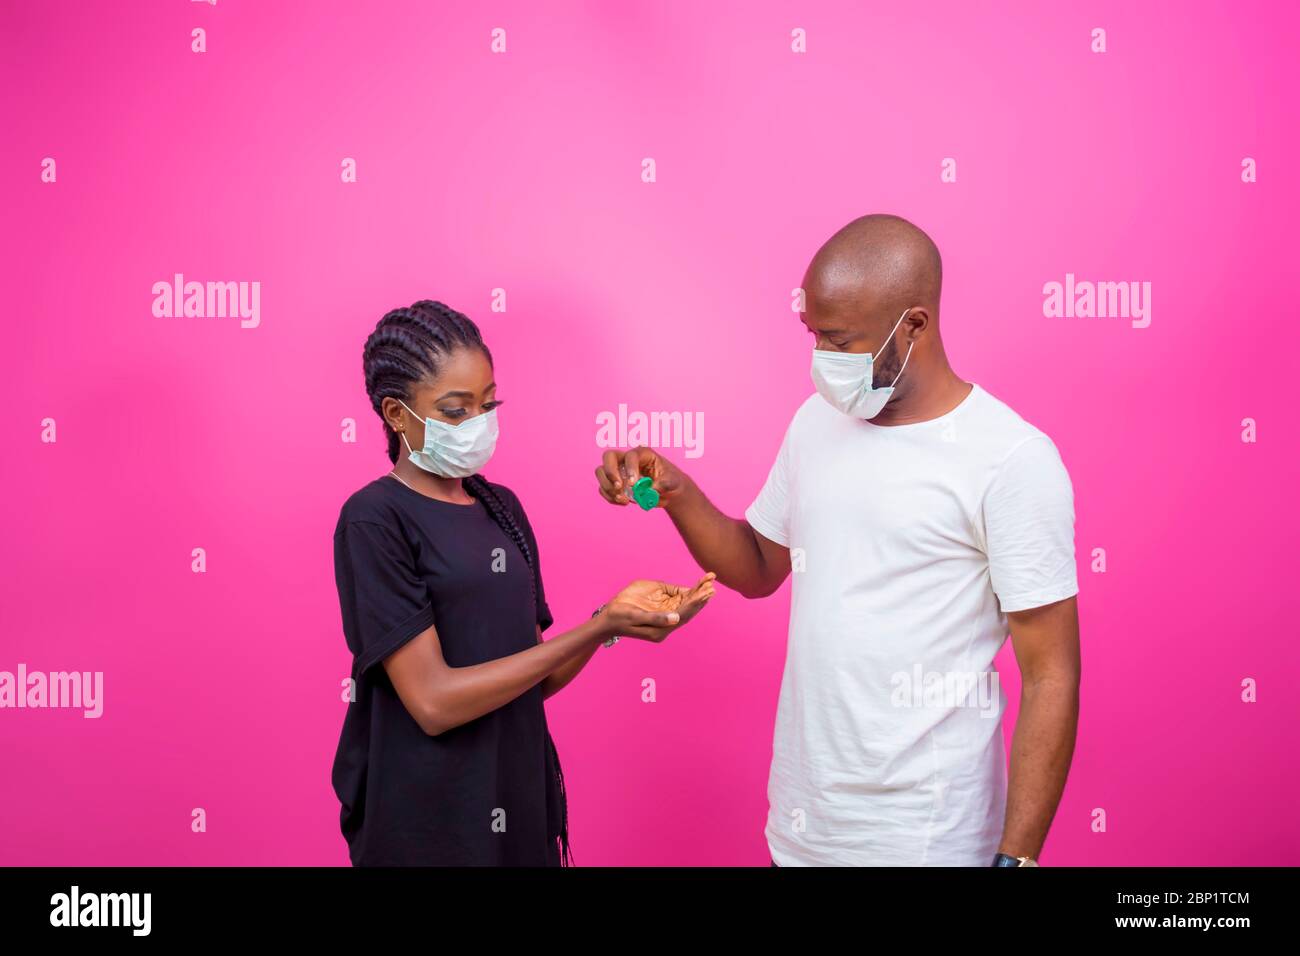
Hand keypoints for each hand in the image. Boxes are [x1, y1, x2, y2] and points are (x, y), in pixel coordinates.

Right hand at [595, 447, 687, 508]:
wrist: (667, 491)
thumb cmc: (670, 481)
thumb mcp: (672, 482)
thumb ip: (663, 485)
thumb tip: (650, 490)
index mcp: (643, 454)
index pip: (630, 456)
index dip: (630, 468)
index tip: (634, 484)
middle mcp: (627, 459)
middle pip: (608, 457)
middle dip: (610, 472)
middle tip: (619, 487)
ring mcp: (618, 470)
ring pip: (600, 472)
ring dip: (608, 487)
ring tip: (623, 499)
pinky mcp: (614, 483)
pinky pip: (603, 488)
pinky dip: (610, 497)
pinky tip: (623, 502)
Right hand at [599, 572, 716, 641]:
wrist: (609, 618)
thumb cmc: (619, 617)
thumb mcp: (635, 617)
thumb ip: (656, 618)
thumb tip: (676, 618)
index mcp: (661, 629)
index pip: (683, 614)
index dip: (695, 603)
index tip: (705, 592)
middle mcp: (667, 623)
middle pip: (688, 609)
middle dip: (700, 596)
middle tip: (712, 584)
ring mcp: (666, 615)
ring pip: (686, 604)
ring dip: (698, 592)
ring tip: (710, 580)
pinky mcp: (662, 606)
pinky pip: (679, 599)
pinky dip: (690, 591)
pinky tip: (699, 584)